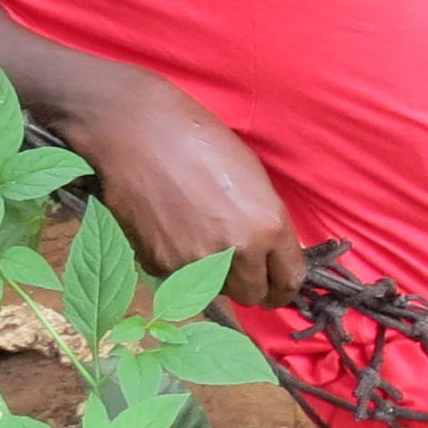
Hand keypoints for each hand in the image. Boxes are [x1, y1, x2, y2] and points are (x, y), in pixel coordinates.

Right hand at [68, 76, 306, 308]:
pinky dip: (180, 264)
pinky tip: (172, 231)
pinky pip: (179, 277)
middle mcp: (236, 251)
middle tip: (243, 270)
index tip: (280, 289)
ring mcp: (195, 262)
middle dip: (252, 285)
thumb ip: (267, 222)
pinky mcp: (159, 264)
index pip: (289, 278)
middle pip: (253, 294)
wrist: (138, 133)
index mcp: (268, 226)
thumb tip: (272, 255)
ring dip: (217, 278)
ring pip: (217, 291)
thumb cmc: (202, 142)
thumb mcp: (255, 180)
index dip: (286, 286)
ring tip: (204, 240)